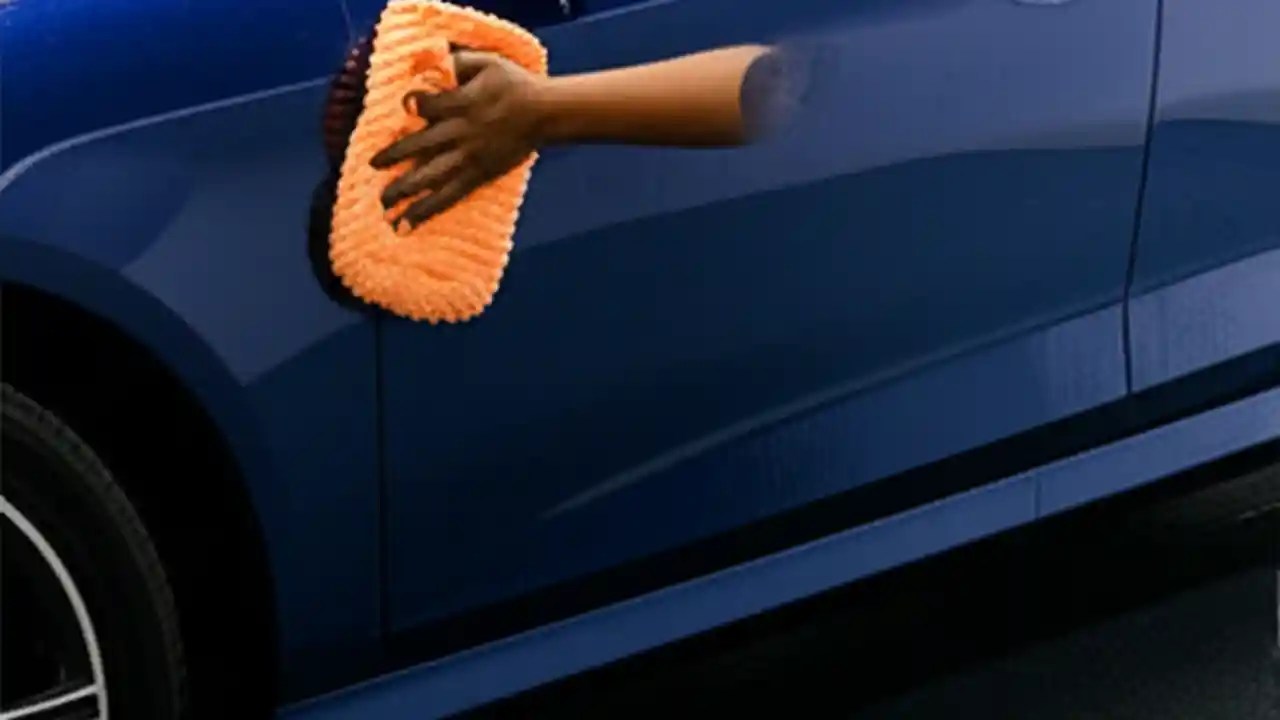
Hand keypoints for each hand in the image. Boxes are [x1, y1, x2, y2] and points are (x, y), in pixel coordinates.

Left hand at [370, 50, 547, 229]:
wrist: (544, 114)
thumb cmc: (515, 84)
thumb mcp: (489, 62)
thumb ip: (460, 61)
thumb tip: (434, 60)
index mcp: (465, 104)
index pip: (433, 106)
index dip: (416, 105)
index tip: (403, 106)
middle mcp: (463, 134)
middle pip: (424, 146)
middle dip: (396, 156)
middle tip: (372, 166)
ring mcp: (470, 159)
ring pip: (433, 177)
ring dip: (406, 191)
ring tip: (384, 206)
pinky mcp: (478, 176)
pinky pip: (450, 196)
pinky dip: (428, 210)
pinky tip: (409, 223)